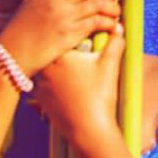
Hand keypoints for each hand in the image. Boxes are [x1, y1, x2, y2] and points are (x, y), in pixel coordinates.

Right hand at [0, 0, 122, 76]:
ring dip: (113, 6)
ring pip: (99, 4)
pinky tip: (113, 26)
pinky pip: (96, 23)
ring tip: (116, 11)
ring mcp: (64, 17)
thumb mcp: (28, 2)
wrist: (11, 56)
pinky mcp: (69, 35)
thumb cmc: (19, 29)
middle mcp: (58, 1)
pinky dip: (109, 23)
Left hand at [34, 27, 124, 147]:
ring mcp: (39, 84)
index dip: (80, 33)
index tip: (91, 38)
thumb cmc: (99, 96)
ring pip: (49, 65)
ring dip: (61, 63)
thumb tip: (119, 26)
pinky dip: (57, 79)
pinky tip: (72, 86)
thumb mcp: (110, 64)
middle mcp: (43, 68)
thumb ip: (115, 41)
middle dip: (70, 48)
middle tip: (86, 51)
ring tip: (79, 70)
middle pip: (55, 49)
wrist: (89, 131)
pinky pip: (47, 81)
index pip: (65, 34)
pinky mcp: (40, 98)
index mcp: (58, 55)